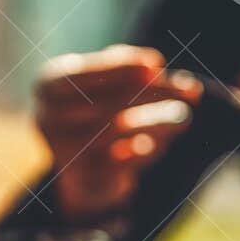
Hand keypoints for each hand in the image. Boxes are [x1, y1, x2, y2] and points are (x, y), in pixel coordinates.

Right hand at [35, 45, 201, 221]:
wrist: (84, 169)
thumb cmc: (99, 110)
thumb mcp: (108, 83)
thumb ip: (130, 71)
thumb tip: (154, 65)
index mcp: (49, 85)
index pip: (83, 72)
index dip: (120, 66)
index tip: (156, 62)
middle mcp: (49, 117)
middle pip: (108, 101)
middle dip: (153, 94)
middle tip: (190, 90)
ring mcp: (64, 150)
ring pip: (118, 130)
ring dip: (157, 121)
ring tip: (184, 115)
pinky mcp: (86, 178)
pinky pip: (124, 160)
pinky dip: (147, 150)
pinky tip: (161, 143)